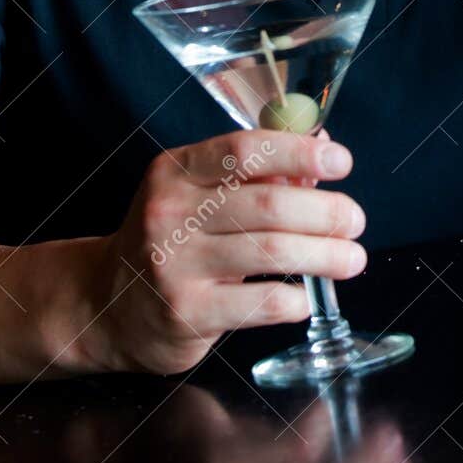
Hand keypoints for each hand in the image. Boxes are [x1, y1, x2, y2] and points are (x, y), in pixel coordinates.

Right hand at [82, 128, 365, 375]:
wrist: (106, 304)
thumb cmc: (169, 240)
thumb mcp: (195, 195)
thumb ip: (253, 175)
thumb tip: (320, 150)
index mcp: (176, 171)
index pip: (244, 150)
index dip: (299, 153)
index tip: (341, 161)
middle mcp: (171, 213)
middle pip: (267, 204)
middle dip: (325, 212)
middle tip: (356, 220)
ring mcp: (175, 265)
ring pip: (270, 252)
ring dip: (324, 255)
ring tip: (352, 258)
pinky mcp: (186, 313)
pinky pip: (259, 304)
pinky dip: (295, 299)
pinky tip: (307, 298)